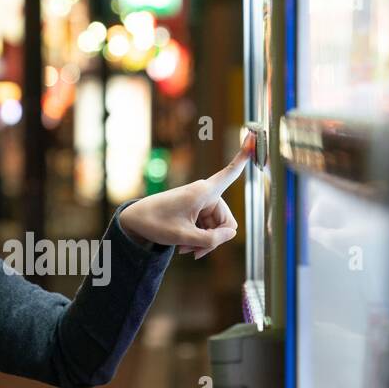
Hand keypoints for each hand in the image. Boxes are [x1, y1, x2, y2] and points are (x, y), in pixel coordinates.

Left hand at [118, 129, 252, 258]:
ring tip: (184, 248)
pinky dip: (198, 239)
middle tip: (194, 251)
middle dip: (212, 239)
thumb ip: (211, 240)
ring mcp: (201, 203)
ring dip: (202, 241)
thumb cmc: (156, 224)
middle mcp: (206, 194)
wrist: (134, 222)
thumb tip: (231, 234)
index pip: (229, 173)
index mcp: (204, 192)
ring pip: (216, 229)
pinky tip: (184, 246)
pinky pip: (208, 228)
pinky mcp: (196, 210)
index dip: (243, 157)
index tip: (254, 136)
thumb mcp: (184, 237)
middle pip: (226, 223)